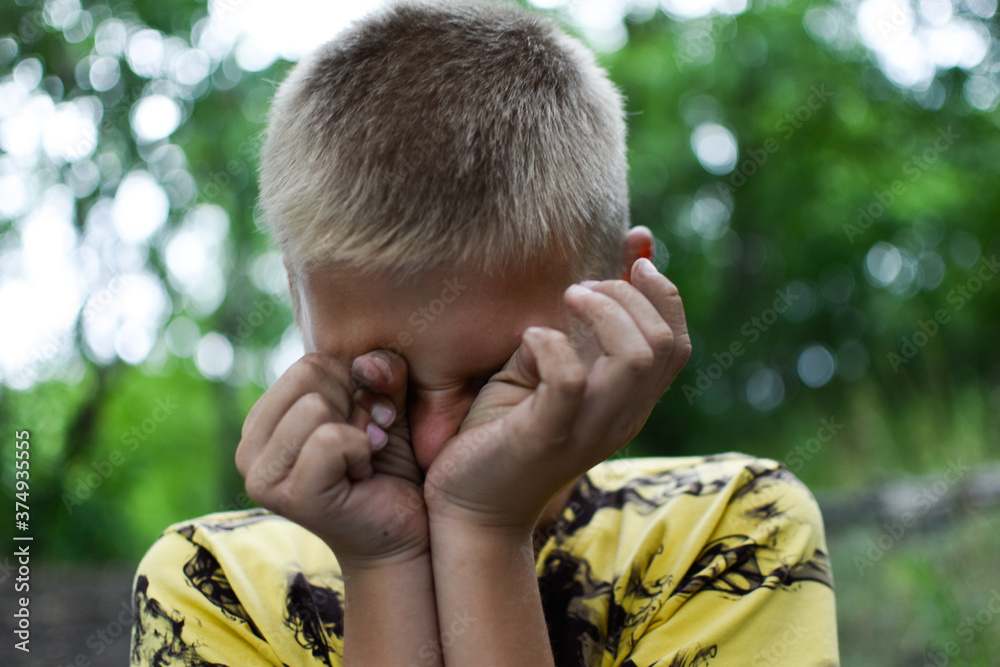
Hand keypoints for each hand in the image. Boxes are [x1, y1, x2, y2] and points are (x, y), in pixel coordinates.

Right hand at [235, 351, 426, 569]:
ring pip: (315, 405)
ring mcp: (262, 475)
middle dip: (353, 403)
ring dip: (358, 429)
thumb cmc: (390, 468)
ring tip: (362, 459)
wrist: (404, 536)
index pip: (309, 364)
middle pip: (308, 376)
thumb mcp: (385, 406)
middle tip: (364, 442)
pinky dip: (360, 449)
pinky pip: (330, 439)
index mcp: (263, 421)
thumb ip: (381, 373)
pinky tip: (361, 475)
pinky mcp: (289, 497)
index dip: (352, 385)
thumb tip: (368, 360)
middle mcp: (250, 447)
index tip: (363, 421)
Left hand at [423, 258, 690, 533]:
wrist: (470, 509)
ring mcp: (587, 430)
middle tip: (579, 290)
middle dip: (628, 295)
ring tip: (567, 299)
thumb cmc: (500, 434)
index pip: (675, 344)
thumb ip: (568, 337)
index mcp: (626, 401)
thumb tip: (582, 283)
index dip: (663, 292)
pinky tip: (529, 339)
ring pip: (636, 359)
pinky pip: (570, 382)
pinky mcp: (545, 437)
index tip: (631, 258)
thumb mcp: (542, 372)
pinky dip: (553, 346)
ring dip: (603, 312)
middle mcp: (619, 417)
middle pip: (665, 343)